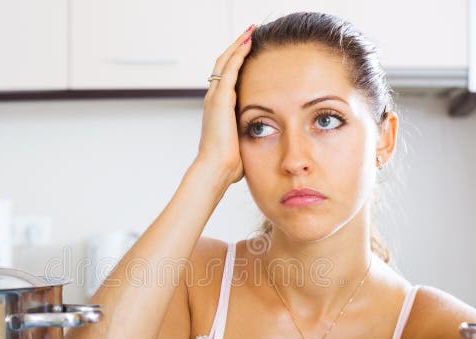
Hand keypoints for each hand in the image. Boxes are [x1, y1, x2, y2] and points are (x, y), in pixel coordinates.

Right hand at [195, 26, 254, 186]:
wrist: (216, 169)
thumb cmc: (229, 164)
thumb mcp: (240, 145)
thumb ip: (247, 137)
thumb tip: (261, 142)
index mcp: (218, 109)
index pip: (226, 78)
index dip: (236, 63)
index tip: (249, 51)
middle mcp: (213, 99)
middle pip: (223, 64)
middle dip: (236, 48)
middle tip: (250, 34)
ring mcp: (215, 98)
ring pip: (225, 62)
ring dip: (238, 45)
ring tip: (250, 32)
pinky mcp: (220, 98)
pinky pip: (229, 69)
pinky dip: (238, 54)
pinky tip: (248, 42)